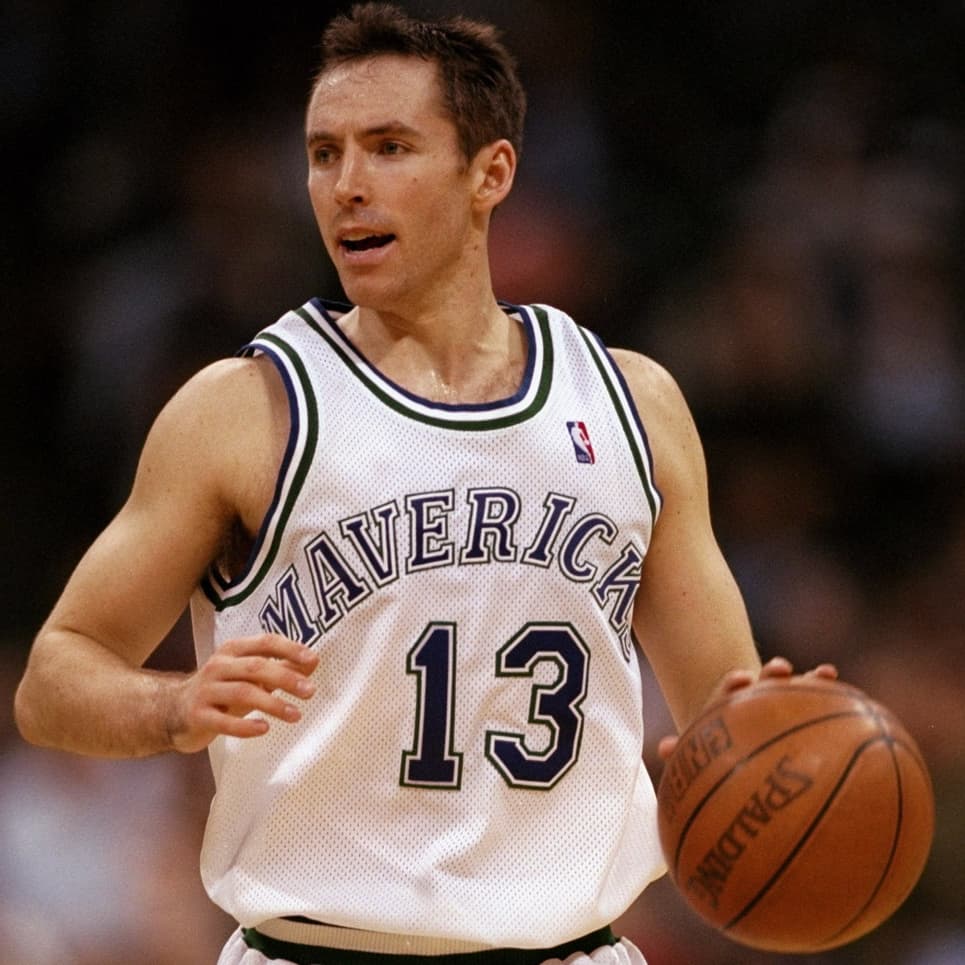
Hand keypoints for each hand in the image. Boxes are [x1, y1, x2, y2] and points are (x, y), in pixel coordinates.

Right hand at [168, 633, 318, 752]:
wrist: (172, 711)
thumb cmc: (220, 691)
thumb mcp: (249, 676)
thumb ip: (280, 668)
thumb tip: (313, 662)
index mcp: (233, 650)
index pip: (265, 642)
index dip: (290, 649)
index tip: (312, 660)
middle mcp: (218, 665)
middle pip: (256, 667)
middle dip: (286, 678)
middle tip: (310, 691)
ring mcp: (206, 690)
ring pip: (242, 692)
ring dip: (272, 704)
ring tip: (295, 715)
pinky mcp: (197, 715)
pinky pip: (222, 721)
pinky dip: (245, 726)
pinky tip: (263, 729)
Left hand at [656, 657, 838, 760]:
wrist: (742, 750)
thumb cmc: (721, 753)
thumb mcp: (703, 752)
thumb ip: (686, 750)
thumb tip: (663, 747)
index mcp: (730, 706)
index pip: (731, 691)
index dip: (734, 685)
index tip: (742, 679)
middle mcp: (756, 699)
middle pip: (764, 683)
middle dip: (772, 675)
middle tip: (780, 669)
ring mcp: (781, 703)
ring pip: (795, 690)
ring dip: (808, 681)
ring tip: (825, 673)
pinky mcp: (805, 711)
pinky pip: (820, 704)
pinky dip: (826, 690)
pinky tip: (840, 681)